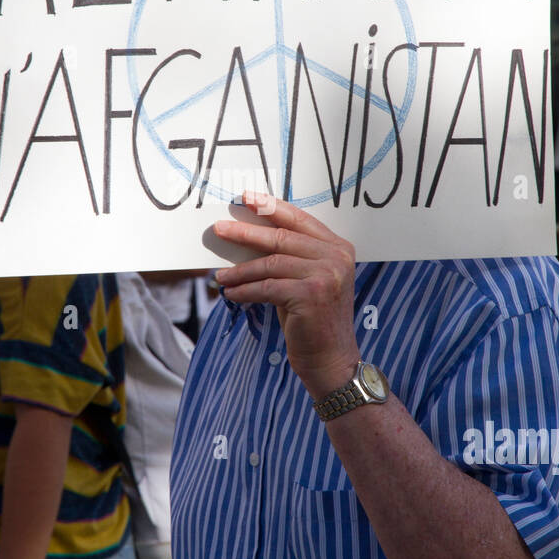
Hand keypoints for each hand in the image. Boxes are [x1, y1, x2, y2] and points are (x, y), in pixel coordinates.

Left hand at [214, 192, 359, 398]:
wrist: (331, 360)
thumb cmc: (312, 321)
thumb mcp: (306, 282)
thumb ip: (289, 257)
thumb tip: (248, 237)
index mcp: (338, 248)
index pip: (299, 220)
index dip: (271, 207)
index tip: (246, 198)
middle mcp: (336, 258)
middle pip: (282, 238)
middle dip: (246, 233)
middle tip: (219, 229)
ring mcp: (325, 275)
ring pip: (271, 264)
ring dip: (240, 270)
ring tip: (220, 275)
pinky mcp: (311, 295)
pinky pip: (267, 287)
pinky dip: (245, 290)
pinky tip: (231, 294)